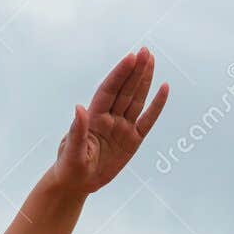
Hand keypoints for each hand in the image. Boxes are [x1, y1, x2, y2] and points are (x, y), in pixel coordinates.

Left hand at [50, 46, 168, 194]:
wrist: (77, 183)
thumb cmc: (69, 166)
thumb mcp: (71, 151)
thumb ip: (77, 131)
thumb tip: (79, 108)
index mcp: (94, 117)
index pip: (109, 90)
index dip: (119, 74)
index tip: (130, 57)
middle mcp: (109, 118)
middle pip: (125, 90)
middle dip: (135, 70)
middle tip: (145, 51)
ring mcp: (122, 128)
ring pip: (136, 99)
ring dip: (144, 80)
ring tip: (151, 59)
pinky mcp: (133, 140)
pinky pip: (148, 121)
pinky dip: (156, 106)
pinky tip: (164, 88)